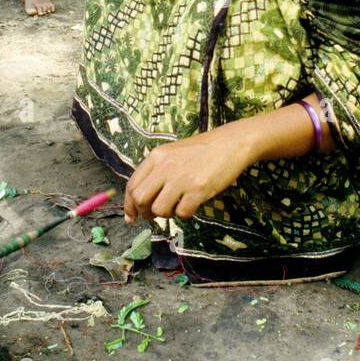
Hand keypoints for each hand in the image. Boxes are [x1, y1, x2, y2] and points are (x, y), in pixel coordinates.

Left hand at [124, 128, 253, 223]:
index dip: (129, 205)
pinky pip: (182, 213)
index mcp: (156, 156)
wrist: (230, 143)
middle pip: (140, 198)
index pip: (132, 185)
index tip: (131, 217)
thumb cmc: (202, 150)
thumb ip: (157, 170)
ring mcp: (181, 178)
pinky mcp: (198, 189)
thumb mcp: (173, 153)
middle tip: (153, 215)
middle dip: (144, 212)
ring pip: (159, 209)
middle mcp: (165, 166)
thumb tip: (143, 198)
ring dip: (166, 214)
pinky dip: (185, 214)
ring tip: (176, 207)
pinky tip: (192, 205)